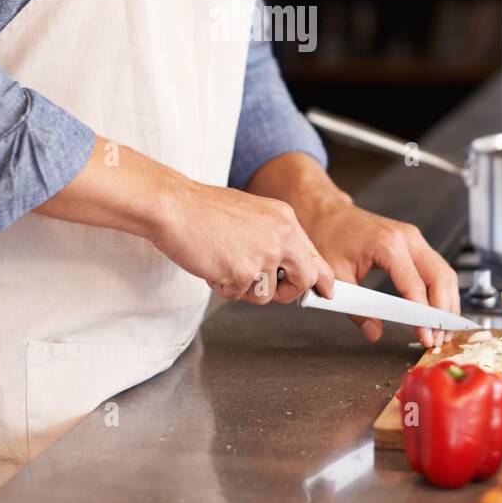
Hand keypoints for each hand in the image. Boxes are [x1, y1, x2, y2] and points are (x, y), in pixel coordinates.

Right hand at [149, 179, 334, 304]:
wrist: (175, 207)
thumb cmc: (202, 209)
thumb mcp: (251, 214)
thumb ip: (273, 237)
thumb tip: (284, 264)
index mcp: (284, 218)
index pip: (314, 255)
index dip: (321, 279)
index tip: (326, 291)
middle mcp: (281, 235)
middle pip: (305, 279)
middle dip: (289, 292)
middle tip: (269, 289)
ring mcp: (264, 255)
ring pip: (267, 294)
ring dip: (245, 288)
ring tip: (225, 263)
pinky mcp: (244, 272)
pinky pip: (240, 295)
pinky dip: (224, 287)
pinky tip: (213, 265)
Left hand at [290, 190, 460, 348]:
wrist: (330, 213)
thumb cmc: (331, 236)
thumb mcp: (337, 274)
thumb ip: (355, 307)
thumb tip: (373, 332)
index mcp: (388, 245)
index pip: (416, 286)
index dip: (424, 316)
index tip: (427, 337)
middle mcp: (408, 238)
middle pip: (441, 278)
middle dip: (444, 312)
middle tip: (440, 339)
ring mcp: (415, 239)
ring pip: (445, 274)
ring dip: (448, 304)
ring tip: (443, 331)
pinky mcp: (416, 243)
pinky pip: (438, 269)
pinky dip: (443, 292)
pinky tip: (440, 312)